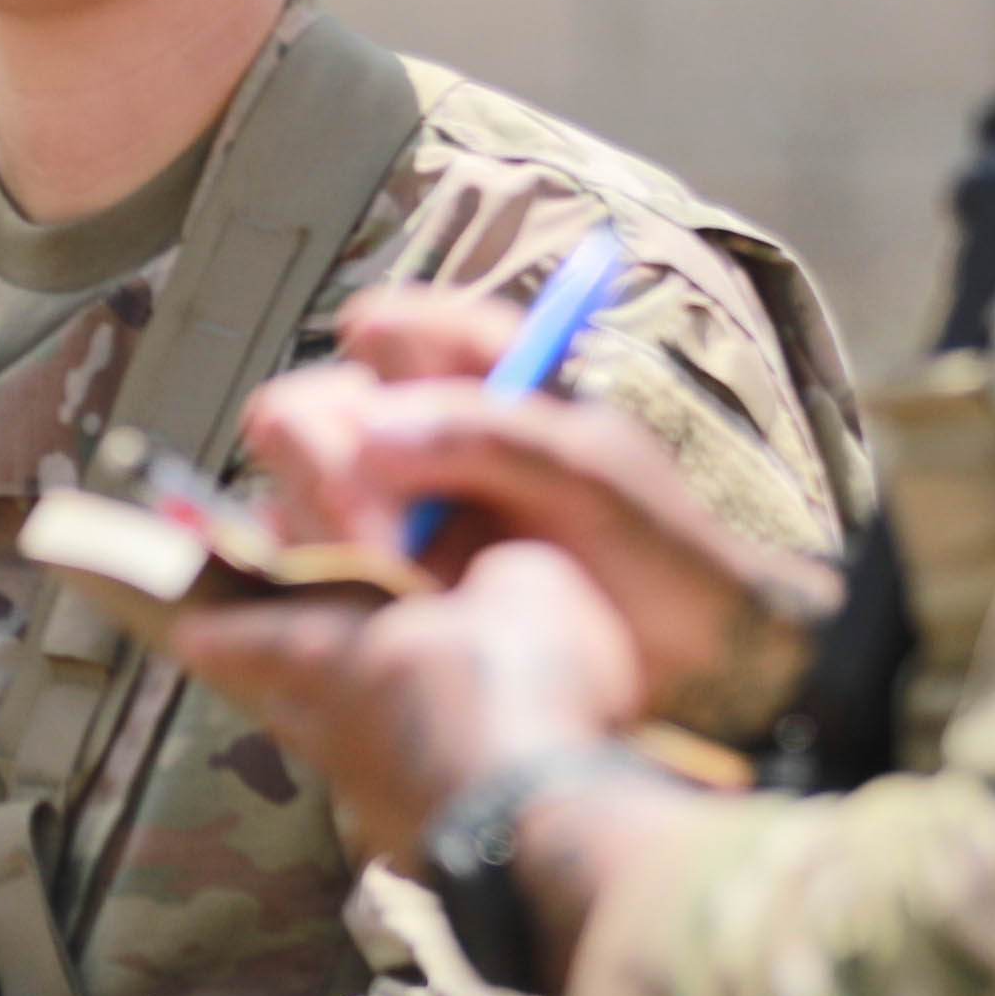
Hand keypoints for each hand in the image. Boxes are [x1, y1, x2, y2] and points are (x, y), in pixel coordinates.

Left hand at [166, 538, 651, 874]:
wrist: (549, 825)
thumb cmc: (519, 685)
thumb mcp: (524, 583)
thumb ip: (492, 561)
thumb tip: (486, 556)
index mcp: (339, 655)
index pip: (259, 637)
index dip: (226, 634)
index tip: (188, 635)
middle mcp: (339, 734)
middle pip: (294, 711)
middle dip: (289, 692)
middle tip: (287, 683)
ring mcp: (377, 805)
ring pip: (345, 766)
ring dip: (355, 746)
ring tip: (380, 732)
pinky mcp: (421, 854)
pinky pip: (405, 812)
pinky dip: (418, 794)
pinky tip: (451, 787)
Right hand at [238, 283, 793, 717]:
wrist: (698, 668)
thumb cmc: (663, 553)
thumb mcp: (593, 477)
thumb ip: (488, 437)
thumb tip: (367, 434)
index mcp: (486, 378)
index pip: (397, 327)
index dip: (378, 347)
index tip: (382, 388)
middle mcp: (424, 437)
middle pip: (316, 407)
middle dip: (323, 454)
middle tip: (376, 524)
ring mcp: (397, 514)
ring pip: (296, 488)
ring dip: (324, 524)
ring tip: (396, 577)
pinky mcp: (384, 587)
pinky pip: (309, 566)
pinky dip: (316, 579)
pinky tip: (375, 605)